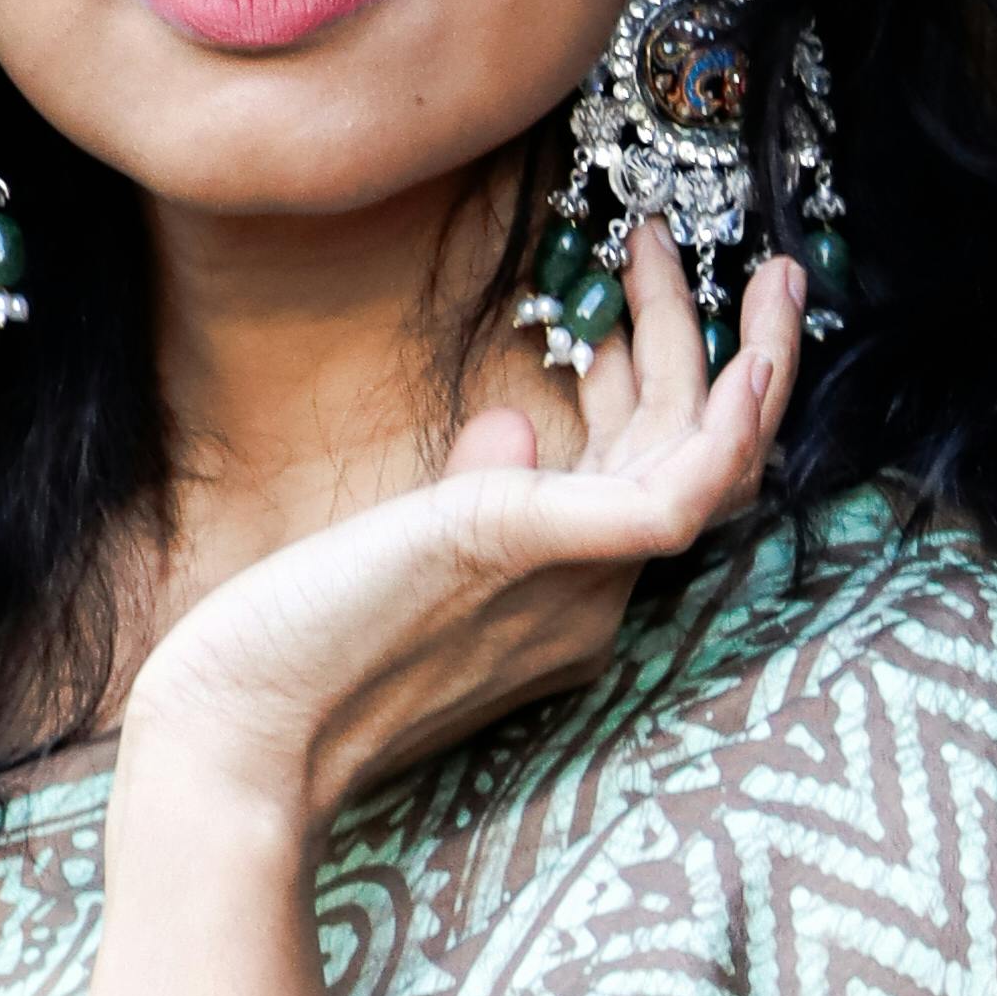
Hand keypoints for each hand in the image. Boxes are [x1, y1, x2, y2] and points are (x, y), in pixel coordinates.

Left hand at [124, 224, 804, 840]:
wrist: (244, 730)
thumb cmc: (298, 646)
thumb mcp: (405, 548)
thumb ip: (475, 494)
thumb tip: (516, 424)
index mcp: (561, 597)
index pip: (648, 481)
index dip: (657, 382)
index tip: (637, 302)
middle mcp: (589, 598)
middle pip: (696, 464)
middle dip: (729, 351)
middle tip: (752, 265)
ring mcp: (572, 579)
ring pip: (704, 466)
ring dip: (740, 356)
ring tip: (746, 265)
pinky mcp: (529, 547)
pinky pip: (670, 502)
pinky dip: (726, 436)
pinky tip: (751, 369)